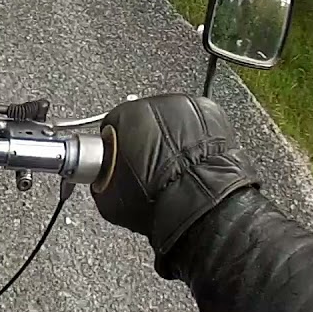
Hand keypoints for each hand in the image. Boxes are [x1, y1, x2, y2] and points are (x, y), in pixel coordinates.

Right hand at [91, 94, 260, 264]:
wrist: (199, 206)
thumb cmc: (158, 199)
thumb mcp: (109, 197)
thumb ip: (101, 176)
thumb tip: (101, 176)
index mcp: (127, 116)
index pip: (114, 122)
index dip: (117, 143)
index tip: (123, 158)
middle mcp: (156, 105)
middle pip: (144, 116)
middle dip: (146, 136)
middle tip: (149, 164)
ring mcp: (186, 108)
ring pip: (171, 117)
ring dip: (171, 134)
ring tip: (174, 162)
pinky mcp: (211, 114)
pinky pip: (196, 121)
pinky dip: (194, 135)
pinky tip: (192, 158)